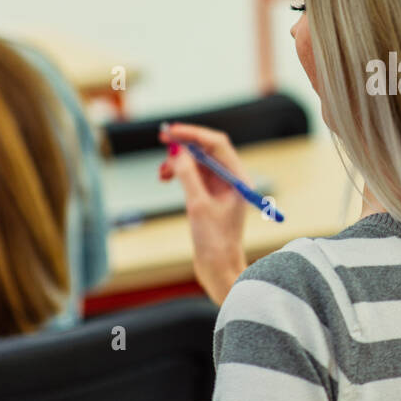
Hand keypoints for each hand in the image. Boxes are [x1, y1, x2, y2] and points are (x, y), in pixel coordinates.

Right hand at [159, 122, 248, 303]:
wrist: (218, 270)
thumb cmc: (214, 241)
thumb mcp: (197, 205)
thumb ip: (187, 176)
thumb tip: (177, 151)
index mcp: (238, 178)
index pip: (217, 144)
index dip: (194, 134)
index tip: (172, 130)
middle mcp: (232, 180)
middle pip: (207, 151)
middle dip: (184, 144)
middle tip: (162, 138)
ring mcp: (221, 189)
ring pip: (198, 163)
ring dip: (179, 162)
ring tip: (162, 173)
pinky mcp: (210, 198)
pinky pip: (194, 176)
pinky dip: (179, 174)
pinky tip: (166, 177)